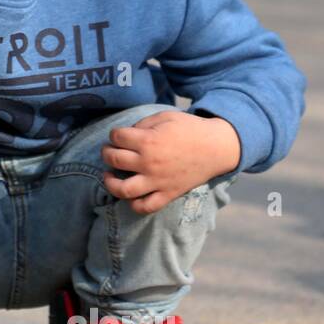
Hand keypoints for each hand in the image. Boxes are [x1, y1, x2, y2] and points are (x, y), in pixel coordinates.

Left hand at [100, 110, 240, 214]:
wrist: (216, 147)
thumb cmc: (190, 129)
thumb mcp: (165, 117)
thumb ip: (142, 124)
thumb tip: (126, 135)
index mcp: (148, 141)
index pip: (117, 137)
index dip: (114, 134)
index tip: (118, 135)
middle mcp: (149, 162)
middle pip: (114, 159)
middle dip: (106, 153)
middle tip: (110, 151)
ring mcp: (157, 181)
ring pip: (123, 189)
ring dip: (110, 183)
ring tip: (108, 176)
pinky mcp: (168, 194)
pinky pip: (146, 207)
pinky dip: (134, 205)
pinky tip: (130, 195)